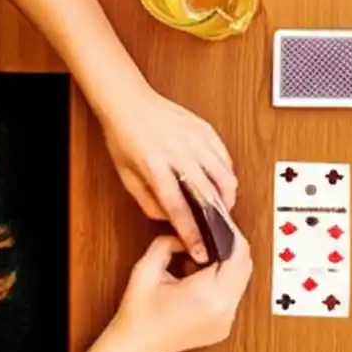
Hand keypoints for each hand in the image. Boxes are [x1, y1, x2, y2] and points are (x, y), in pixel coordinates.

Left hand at [102, 87, 238, 262]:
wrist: (128, 102)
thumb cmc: (124, 136)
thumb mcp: (126, 175)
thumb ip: (147, 201)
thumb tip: (169, 219)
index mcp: (154, 166)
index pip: (178, 208)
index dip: (191, 232)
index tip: (199, 249)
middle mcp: (177, 152)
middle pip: (208, 193)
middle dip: (217, 218)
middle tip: (219, 231)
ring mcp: (194, 139)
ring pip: (224, 176)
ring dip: (227, 197)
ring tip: (224, 207)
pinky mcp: (205, 130)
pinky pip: (225, 157)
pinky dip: (228, 174)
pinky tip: (222, 182)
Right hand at [109, 230, 252, 351]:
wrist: (135, 347)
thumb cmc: (137, 312)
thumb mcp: (146, 268)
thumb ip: (167, 243)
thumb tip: (185, 235)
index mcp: (207, 294)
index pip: (237, 255)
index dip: (232, 234)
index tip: (223, 222)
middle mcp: (223, 309)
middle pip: (245, 267)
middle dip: (232, 248)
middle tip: (213, 235)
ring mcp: (226, 321)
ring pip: (241, 282)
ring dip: (228, 266)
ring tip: (201, 260)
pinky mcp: (224, 328)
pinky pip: (234, 297)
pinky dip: (224, 284)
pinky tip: (200, 281)